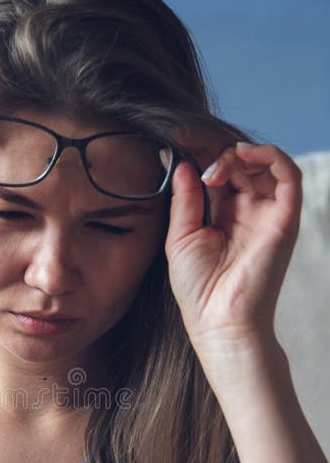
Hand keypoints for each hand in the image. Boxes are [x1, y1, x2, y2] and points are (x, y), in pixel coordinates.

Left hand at [165, 142, 301, 359]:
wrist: (220, 322)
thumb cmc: (198, 290)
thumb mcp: (180, 237)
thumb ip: (184, 199)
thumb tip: (182, 162)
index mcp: (222, 216)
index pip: (218, 172)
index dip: (199, 153)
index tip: (175, 140)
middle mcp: (248, 211)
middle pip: (239, 163)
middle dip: (214, 149)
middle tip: (190, 144)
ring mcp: (267, 213)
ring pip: (262, 163)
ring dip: (237, 154)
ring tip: (214, 167)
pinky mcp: (285, 218)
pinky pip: (287, 175)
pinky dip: (268, 155)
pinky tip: (240, 156)